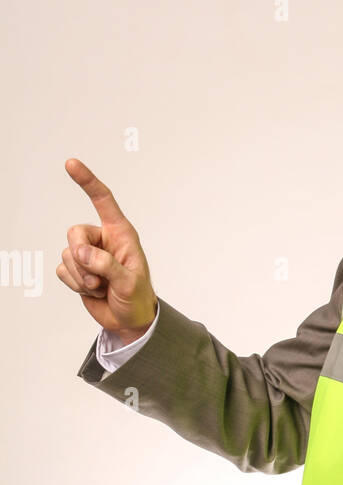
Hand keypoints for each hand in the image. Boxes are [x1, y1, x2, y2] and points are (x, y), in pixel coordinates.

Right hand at [57, 158, 157, 339]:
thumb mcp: (129, 282)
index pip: (103, 200)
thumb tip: (82, 253)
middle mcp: (102, 240)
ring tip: (101, 287)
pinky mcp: (77, 270)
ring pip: (68, 254)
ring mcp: (88, 255)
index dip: (87, 181)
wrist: (129, 320)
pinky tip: (92, 291)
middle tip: (97, 277)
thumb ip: (107, 265)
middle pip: (74, 232)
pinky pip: (63, 270)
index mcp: (121, 233)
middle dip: (81, 256)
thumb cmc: (137, 297)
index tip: (70, 164)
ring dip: (82, 277)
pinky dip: (75, 284)